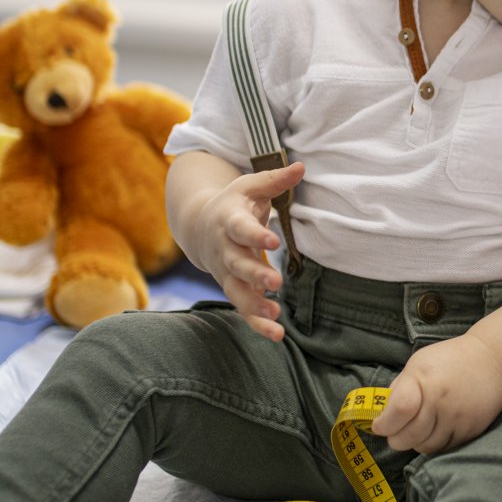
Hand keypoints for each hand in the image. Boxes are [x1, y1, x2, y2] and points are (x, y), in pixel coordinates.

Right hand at [188, 160, 304, 342]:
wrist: (200, 226)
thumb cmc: (234, 203)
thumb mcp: (251, 186)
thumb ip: (275, 180)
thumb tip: (300, 167)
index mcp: (228, 221)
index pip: (240, 229)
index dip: (255, 235)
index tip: (273, 241)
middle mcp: (224, 250)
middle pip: (237, 264)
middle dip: (254, 274)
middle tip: (274, 281)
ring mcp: (226, 272)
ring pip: (236, 292)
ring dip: (253, 305)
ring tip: (274, 315)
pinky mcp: (233, 288)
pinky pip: (243, 309)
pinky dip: (257, 323)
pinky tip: (276, 334)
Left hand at [370, 335, 501, 453]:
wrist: (493, 362)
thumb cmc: (450, 360)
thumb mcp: (419, 363)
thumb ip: (399, 388)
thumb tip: (382, 414)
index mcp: (423, 379)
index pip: (398, 411)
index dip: (384, 424)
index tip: (379, 425)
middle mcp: (440, 400)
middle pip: (408, 437)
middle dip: (395, 439)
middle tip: (395, 433)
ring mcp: (457, 417)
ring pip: (425, 446)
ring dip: (415, 442)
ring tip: (416, 431)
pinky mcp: (470, 429)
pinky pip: (444, 447)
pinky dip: (434, 443)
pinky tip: (434, 430)